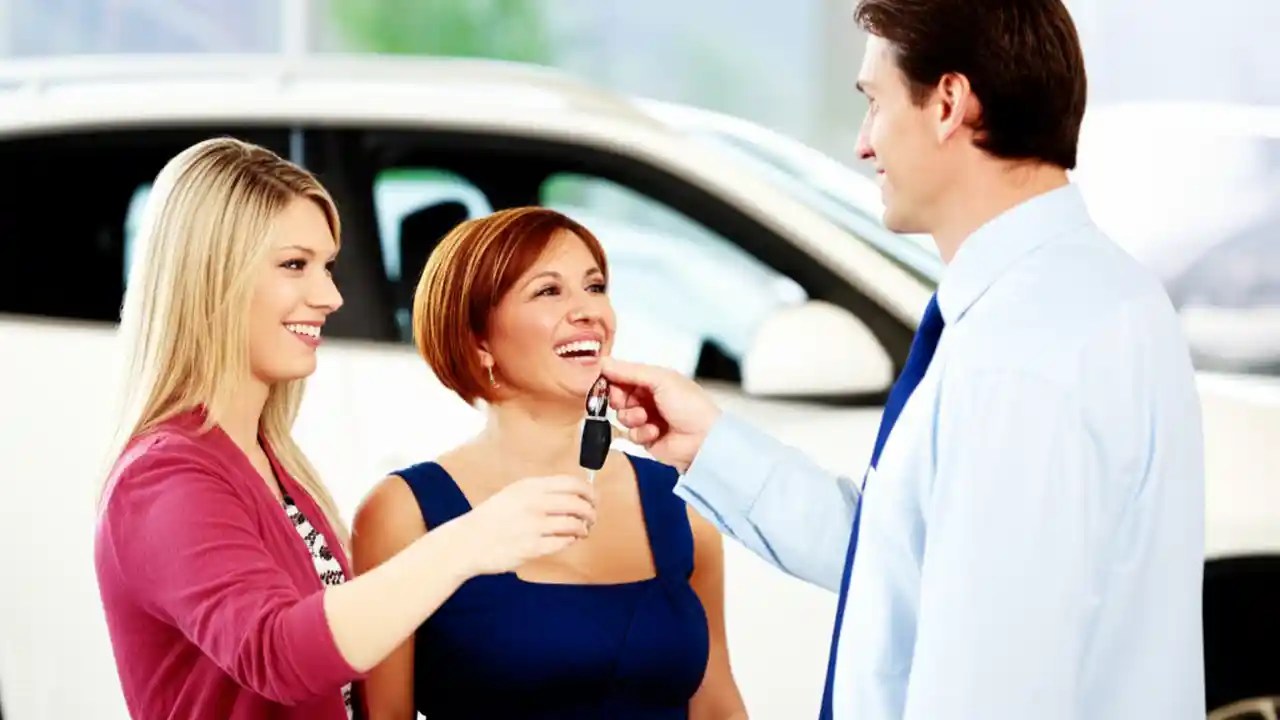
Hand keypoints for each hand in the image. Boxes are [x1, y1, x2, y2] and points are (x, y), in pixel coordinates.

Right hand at [451, 475, 596, 576]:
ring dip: (583, 529)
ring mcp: (533, 526)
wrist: (467, 542)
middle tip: (592, 518)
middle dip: (591, 512)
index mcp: (529, 487)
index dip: (589, 492)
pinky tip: (566, 540)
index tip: (593, 499)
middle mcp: (533, 503)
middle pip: (578, 504)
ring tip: (581, 531)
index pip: (572, 483)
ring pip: (574, 524)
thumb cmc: (491, 519)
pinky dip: (570, 541)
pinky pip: (563, 543)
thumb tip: (573, 492)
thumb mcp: (513, 494)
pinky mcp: (532, 548)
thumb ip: (540, 491)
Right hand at [598, 356, 720, 472]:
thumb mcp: (660, 380)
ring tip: (647, 418)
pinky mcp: (647, 438)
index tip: (605, 383)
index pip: (623, 375)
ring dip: (632, 417)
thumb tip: (603, 361)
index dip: (612, 379)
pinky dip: (641, 433)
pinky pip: (630, 435)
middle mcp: (649, 397)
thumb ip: (630, 371)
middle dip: (619, 399)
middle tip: (624, 401)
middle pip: (617, 396)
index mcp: (654, 379)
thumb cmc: (690, 405)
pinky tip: (656, 432)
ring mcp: (647, 418)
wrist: (704, 439)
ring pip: (622, 416)